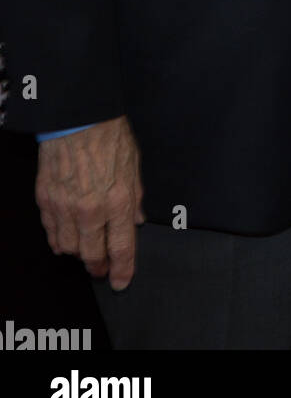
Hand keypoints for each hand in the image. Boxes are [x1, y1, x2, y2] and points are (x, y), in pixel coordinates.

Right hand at [36, 116, 144, 289]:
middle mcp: (90, 209)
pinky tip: (65, 238)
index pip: (121, 248)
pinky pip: (51, 232)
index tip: (120, 282)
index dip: (122, 270)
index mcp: (117, 200)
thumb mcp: (134, 165)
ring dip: (78, 253)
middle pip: (91, 255)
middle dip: (98, 267)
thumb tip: (138, 220)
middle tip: (101, 269)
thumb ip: (136, 197)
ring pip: (68, 248)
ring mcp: (64, 206)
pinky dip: (58, 239)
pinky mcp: (46, 199)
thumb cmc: (109, 136)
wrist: (78, 116)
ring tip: (85, 249)